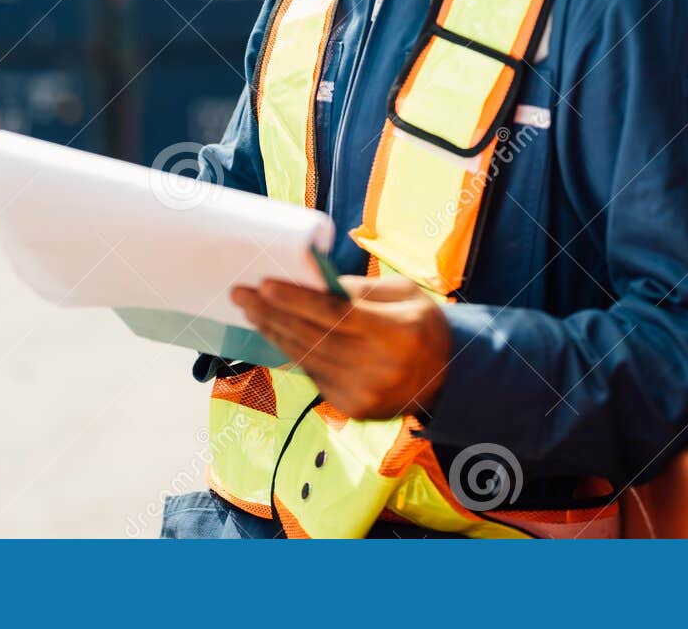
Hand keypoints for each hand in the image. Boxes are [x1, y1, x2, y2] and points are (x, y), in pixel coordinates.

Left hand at [230, 276, 451, 419]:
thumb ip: (358, 288)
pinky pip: (313, 375)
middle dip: (272, 313)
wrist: (445, 377)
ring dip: (274, 332)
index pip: (336, 316)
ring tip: (252, 310)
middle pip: (313, 338)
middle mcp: (380, 369)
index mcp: (398, 334)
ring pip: (306, 358)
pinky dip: (291, 352)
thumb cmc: (420, 325)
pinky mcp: (353, 409)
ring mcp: (365, 394)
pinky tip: (275, 333)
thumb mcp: (402, 295)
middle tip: (242, 294)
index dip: (297, 300)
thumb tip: (310, 278)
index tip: (265, 284)